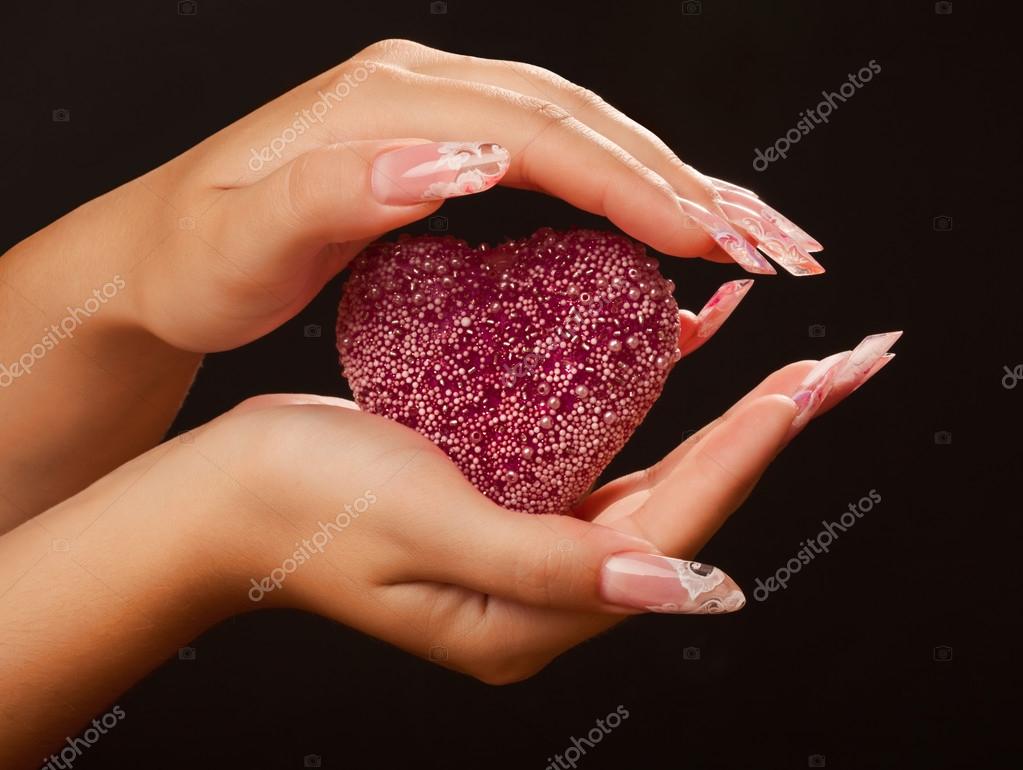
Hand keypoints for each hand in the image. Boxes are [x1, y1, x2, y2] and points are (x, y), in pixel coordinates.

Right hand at [0, 337, 894, 761]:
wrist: (223, 494)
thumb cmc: (303, 504)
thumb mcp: (426, 529)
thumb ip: (552, 563)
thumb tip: (683, 585)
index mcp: (532, 615)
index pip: (669, 529)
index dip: (742, 453)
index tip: (807, 384)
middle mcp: (547, 593)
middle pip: (684, 508)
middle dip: (761, 437)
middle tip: (837, 370)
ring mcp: (532, 550)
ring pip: (656, 481)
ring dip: (723, 422)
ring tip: (791, 367)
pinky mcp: (512, 505)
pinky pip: (605, 458)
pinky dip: (656, 410)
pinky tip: (689, 359)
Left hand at [61, 39, 822, 353]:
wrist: (156, 257)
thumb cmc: (198, 260)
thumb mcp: (249, 238)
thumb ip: (346, 193)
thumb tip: (466, 161)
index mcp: (389, 101)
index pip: (544, 135)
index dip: (637, 186)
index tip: (714, 241)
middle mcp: (424, 88)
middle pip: (586, 123)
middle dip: (688, 183)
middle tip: (775, 243)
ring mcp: (437, 109)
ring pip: (585, 133)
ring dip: (674, 182)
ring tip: (750, 233)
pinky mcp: (441, 142)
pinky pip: (557, 156)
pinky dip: (624, 188)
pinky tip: (664, 221)